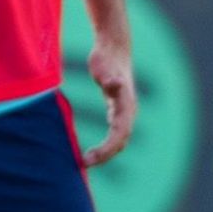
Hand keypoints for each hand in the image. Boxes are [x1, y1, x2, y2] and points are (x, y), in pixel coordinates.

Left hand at [79, 35, 136, 168]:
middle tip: (84, 164)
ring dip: (106, 152)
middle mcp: (128, 111)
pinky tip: (93, 150)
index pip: (119, 135)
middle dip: (105, 155)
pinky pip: (114, 132)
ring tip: (88, 161)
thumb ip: (111, 79)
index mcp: (127, 106)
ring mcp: (124, 111)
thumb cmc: (108, 58)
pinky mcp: (117, 109)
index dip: (106, 149)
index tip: (89, 158)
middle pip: (120, 141)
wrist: (113, 47)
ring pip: (119, 139)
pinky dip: (106, 144)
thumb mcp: (106, 68)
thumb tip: (116, 84)